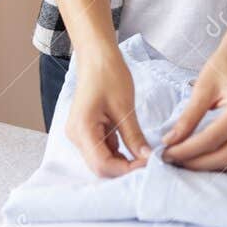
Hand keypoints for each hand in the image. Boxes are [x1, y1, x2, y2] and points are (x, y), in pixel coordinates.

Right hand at [65, 46, 151, 176]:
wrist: (97, 56)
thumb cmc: (109, 75)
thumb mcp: (125, 107)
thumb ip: (134, 136)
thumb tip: (147, 158)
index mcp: (83, 129)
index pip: (102, 164)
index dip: (126, 170)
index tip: (149, 164)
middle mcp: (76, 136)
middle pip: (100, 166)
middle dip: (125, 169)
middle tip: (150, 163)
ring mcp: (80, 135)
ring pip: (102, 161)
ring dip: (123, 163)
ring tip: (145, 157)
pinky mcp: (87, 131)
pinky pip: (103, 150)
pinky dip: (119, 153)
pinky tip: (135, 149)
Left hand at [160, 44, 226, 171]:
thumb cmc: (224, 66)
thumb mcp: (202, 88)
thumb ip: (188, 116)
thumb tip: (170, 141)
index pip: (211, 140)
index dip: (186, 150)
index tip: (165, 152)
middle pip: (224, 157)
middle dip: (195, 164)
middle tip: (171, 160)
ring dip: (207, 166)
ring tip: (182, 160)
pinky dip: (218, 161)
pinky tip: (199, 156)